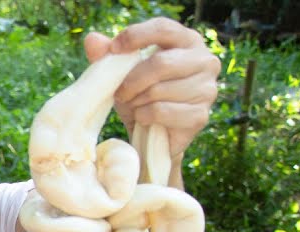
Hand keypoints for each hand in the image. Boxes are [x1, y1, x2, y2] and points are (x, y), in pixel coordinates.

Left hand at [83, 18, 219, 157]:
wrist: (151, 135)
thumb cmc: (140, 94)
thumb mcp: (121, 72)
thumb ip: (106, 54)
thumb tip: (92, 39)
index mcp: (187, 41)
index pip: (163, 28)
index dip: (136, 36)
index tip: (114, 49)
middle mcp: (205, 61)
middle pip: (161, 63)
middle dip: (132, 81)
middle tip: (120, 93)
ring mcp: (207, 89)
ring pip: (159, 90)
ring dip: (137, 101)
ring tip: (135, 106)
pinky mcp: (201, 115)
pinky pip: (162, 112)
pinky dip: (144, 116)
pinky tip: (144, 119)